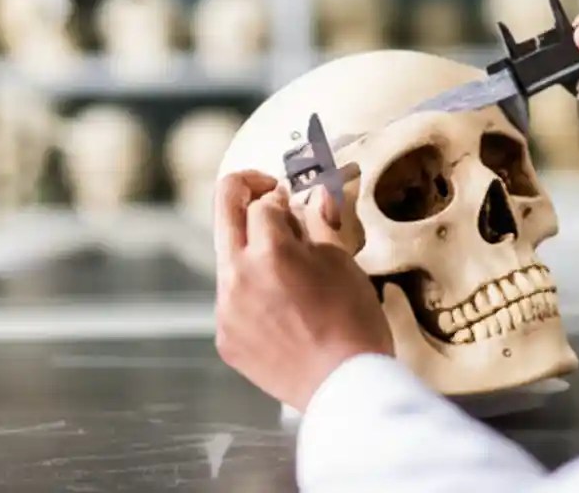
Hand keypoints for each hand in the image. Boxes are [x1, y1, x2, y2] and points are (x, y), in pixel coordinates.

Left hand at [213, 171, 393, 411]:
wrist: (346, 386)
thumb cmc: (353, 323)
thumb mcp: (342, 262)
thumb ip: (319, 223)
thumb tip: (314, 196)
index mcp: (269, 252)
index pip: (263, 203)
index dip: (280, 195)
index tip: (291, 198)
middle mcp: (237, 276)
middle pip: (225, 214)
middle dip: (244, 193)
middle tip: (265, 194)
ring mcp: (226, 309)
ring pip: (229, 260)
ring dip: (252, 251)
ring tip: (287, 269)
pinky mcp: (225, 337)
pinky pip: (232, 300)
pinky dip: (252, 292)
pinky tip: (282, 308)